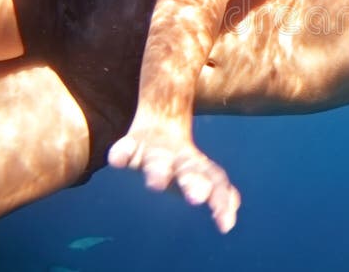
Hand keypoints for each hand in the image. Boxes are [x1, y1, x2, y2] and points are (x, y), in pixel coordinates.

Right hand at [108, 122, 240, 233]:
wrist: (160, 124)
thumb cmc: (183, 162)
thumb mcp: (203, 174)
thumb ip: (220, 194)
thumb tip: (230, 221)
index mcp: (198, 167)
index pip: (215, 181)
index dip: (221, 200)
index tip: (225, 225)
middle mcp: (179, 158)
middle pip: (188, 169)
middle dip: (193, 182)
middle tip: (197, 198)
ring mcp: (153, 151)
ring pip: (156, 160)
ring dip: (158, 171)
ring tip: (156, 184)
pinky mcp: (131, 144)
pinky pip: (124, 148)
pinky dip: (121, 153)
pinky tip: (117, 160)